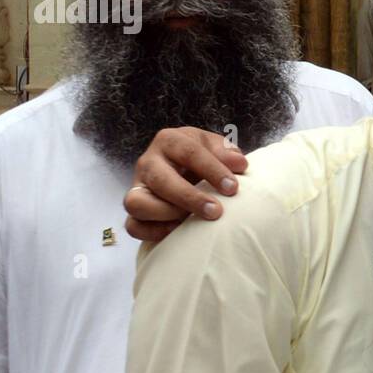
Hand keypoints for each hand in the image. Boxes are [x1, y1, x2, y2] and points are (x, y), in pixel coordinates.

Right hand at [124, 127, 247, 242]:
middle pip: (160, 179)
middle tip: (215, 211)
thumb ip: (226, 152)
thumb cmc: (200, 159)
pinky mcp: (134, 211)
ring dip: (166, 214)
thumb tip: (239, 164)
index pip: (189, 152)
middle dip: (189, 197)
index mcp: (169, 141)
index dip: (212, 170)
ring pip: (136, 202)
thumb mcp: (213, 147)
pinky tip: (177, 231)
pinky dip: (152, 232)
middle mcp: (148, 162)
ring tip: (191, 220)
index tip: (232, 188)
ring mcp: (137, 187)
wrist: (182, 171)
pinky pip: (133, 226)